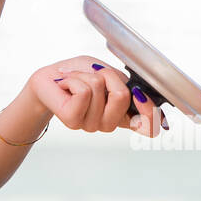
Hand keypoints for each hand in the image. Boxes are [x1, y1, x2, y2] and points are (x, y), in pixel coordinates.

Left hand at [26, 55, 161, 136]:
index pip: (148, 126)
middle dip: (107, 75)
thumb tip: (142, 97)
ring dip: (86, 75)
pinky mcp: (73, 120)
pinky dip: (74, 78)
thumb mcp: (107, 73)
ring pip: (100, 89)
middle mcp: (109, 123)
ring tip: (76, 80)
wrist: (49, 78)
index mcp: (122, 113)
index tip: (144, 100)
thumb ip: (126, 85)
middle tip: (93, 74)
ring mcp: (91, 124)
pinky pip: (84, 91)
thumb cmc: (79, 74)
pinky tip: (66, 85)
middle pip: (123, 96)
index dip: (152, 114)